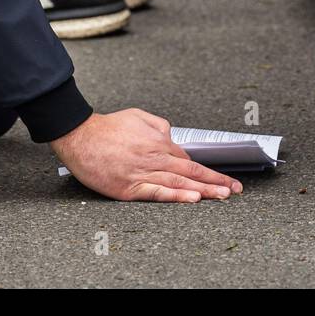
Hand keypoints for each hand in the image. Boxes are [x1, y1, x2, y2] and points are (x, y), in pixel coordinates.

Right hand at [50, 109, 243, 201]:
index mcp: (158, 142)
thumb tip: (173, 137)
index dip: (208, 170)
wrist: (80, 136)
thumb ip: (160, 126)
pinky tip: (192, 199)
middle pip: (191, 171)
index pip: (190, 159)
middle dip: (216, 181)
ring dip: (204, 190)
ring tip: (222, 196)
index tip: (224, 178)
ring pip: (180, 183)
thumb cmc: (107, 127)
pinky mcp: (129, 188)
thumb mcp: (139, 116)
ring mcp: (142, 173)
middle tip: (234, 190)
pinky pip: (158, 193)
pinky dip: (177, 196)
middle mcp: (155, 158)